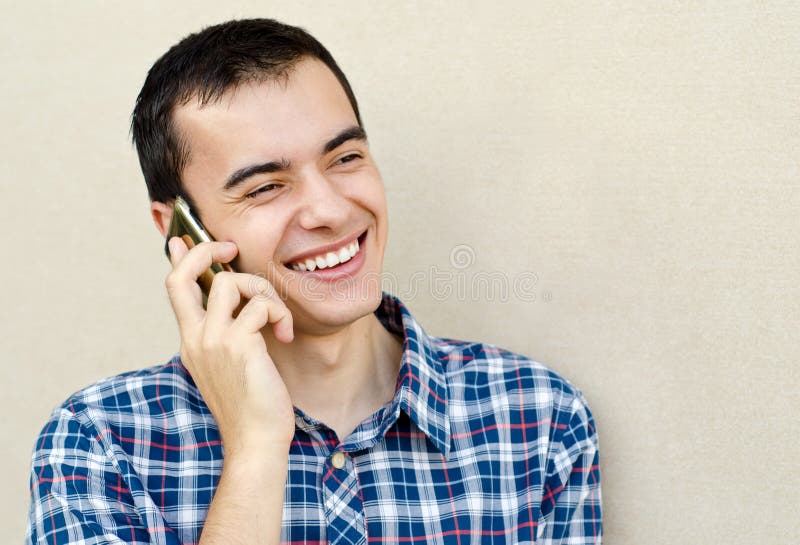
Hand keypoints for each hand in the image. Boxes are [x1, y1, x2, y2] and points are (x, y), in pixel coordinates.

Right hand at [165, 237, 295, 452]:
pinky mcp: (238, 345)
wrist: (256, 441)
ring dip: (261, 290)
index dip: (180, 258)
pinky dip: (278, 313)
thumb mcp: (232, 364)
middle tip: (232, 251)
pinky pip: (260, 305)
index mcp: (192, 341)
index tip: (187, 240)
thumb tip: (241, 305)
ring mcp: (213, 340)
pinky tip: (285, 335)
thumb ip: (229, 332)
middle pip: (180, 276)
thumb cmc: (252, 404)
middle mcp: (195, 338)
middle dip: (205, 251)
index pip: (174, 289)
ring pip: (229, 283)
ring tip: (276, 317)